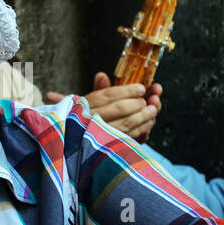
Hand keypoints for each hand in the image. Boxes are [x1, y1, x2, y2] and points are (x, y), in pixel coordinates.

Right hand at [46, 72, 162, 141]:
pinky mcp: (107, 149)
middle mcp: (89, 121)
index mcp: (83, 106)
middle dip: (137, 103)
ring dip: (142, 116)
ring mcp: (98, 136)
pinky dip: (141, 130)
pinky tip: (148, 124)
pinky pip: (127, 138)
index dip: (127, 90)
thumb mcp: (85, 105)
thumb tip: (101, 75)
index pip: (108, 95)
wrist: (71, 149)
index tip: (141, 88)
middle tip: (146, 100)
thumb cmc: (82, 122)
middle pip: (119, 108)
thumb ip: (97, 91)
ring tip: (152, 110)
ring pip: (125, 124)